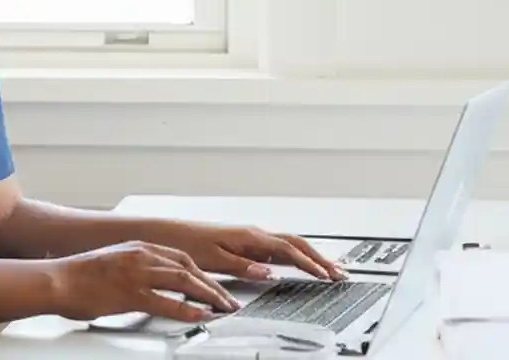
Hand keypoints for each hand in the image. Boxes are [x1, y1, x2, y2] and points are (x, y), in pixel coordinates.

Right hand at [48, 240, 240, 322]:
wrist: (57, 279)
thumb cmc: (79, 276)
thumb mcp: (114, 262)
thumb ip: (135, 269)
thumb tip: (150, 284)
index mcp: (138, 246)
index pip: (181, 256)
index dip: (203, 272)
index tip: (215, 284)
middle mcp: (142, 255)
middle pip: (189, 266)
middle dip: (213, 284)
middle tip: (228, 299)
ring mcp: (137, 273)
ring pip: (185, 280)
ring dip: (209, 295)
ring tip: (223, 308)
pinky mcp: (131, 292)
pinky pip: (167, 301)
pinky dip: (188, 309)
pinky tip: (200, 315)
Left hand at [152, 222, 346, 282]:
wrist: (168, 233)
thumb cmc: (187, 243)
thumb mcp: (214, 259)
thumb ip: (243, 266)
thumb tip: (270, 273)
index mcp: (249, 236)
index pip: (287, 249)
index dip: (309, 263)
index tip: (325, 275)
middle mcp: (253, 234)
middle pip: (296, 244)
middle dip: (320, 258)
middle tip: (340, 273)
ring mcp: (252, 238)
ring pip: (290, 245)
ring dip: (312, 256)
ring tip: (330, 269)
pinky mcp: (247, 243)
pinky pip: (280, 249)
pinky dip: (297, 256)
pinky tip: (303, 264)